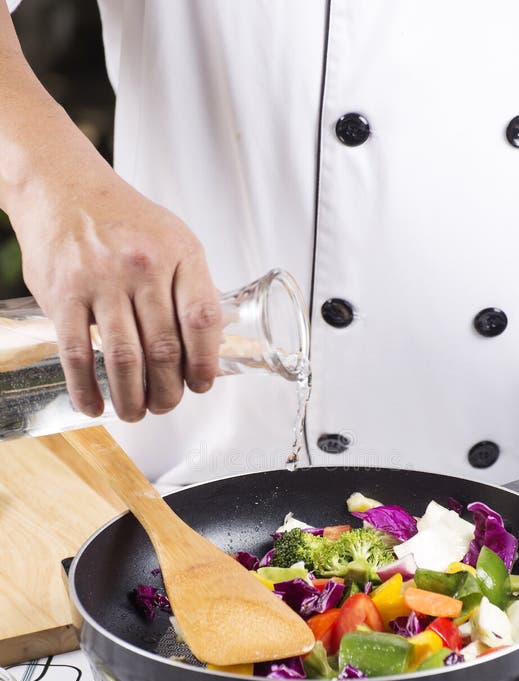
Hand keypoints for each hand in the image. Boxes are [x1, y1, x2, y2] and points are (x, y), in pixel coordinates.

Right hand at [10, 158, 221, 421]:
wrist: (62, 185)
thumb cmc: (123, 220)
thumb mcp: (174, 239)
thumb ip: (191, 288)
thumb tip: (210, 347)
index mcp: (179, 253)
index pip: (202, 320)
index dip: (205, 363)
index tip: (201, 385)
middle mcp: (143, 266)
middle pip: (165, 349)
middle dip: (168, 391)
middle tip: (165, 405)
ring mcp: (101, 279)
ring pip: (125, 359)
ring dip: (132, 398)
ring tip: (135, 411)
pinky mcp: (63, 293)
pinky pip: (77, 354)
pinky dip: (87, 389)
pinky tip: (93, 406)